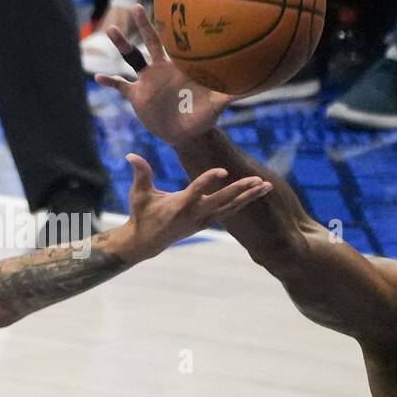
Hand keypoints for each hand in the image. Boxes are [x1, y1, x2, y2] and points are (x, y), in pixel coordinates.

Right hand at [94, 5, 236, 145]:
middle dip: (144, 24)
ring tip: (110, 31)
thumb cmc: (202, 117)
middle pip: (150, 42)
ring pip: (131, 58)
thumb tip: (253, 85)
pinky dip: (110, 81)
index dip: (172, 27)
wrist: (184, 134)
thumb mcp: (216, 105)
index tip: (170, 7)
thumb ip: (229, 94)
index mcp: (179, 67)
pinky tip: (97, 77)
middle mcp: (161, 69)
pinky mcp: (136, 96)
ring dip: (121, 45)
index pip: (175, 43)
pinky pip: (120, 86)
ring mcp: (147, 81)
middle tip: (137, 5)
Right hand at [113, 152, 271, 261]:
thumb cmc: (141, 214)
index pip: (197, 191)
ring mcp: (203, 220)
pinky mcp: (206, 222)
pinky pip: (229, 211)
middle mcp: (194, 214)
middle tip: (257, 180)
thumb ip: (140, 173)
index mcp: (179, 205)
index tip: (223, 170)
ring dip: (249, 197)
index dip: (209, 180)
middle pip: (222, 201)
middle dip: (240, 190)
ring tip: (266, 186)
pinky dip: (242, 202)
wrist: (147, 242)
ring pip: (230, 207)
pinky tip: (255, 193)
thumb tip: (130, 155)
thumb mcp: (138, 194)